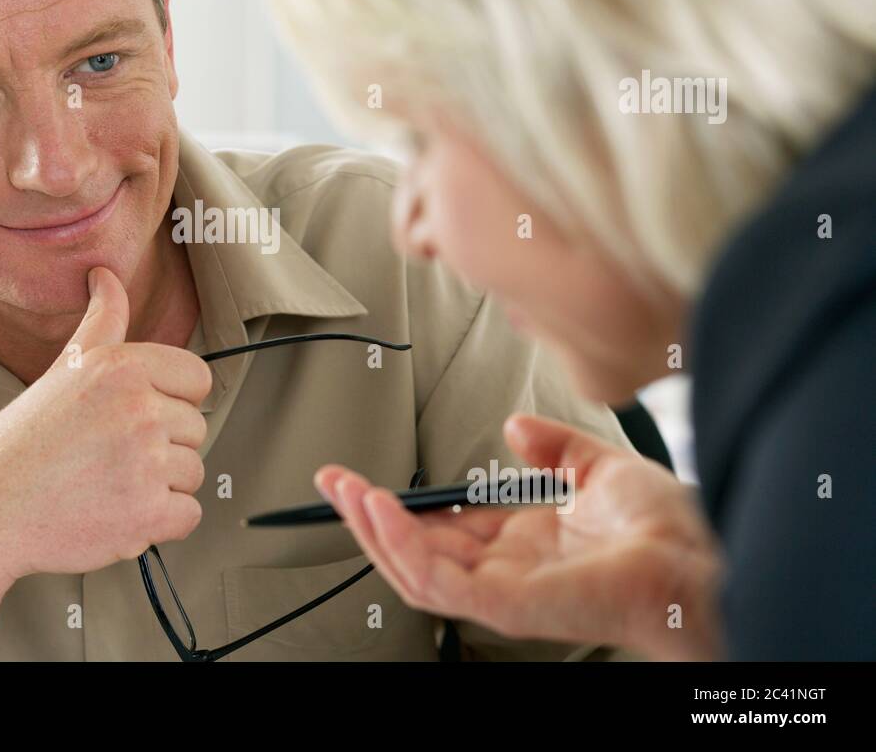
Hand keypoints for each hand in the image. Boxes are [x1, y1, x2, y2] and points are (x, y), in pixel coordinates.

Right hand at [0, 266, 212, 588]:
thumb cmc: (25, 442)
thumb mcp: (65, 367)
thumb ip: (102, 321)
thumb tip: (106, 277)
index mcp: (122, 367)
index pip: (197, 378)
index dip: (172, 401)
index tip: (136, 417)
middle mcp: (138, 409)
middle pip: (196, 428)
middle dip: (162, 447)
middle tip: (108, 455)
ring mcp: (145, 462)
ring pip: (193, 472)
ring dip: (160, 486)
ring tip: (108, 483)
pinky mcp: (148, 513)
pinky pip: (188, 515)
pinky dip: (160, 523)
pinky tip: (118, 512)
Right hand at [315, 414, 724, 659]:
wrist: (699, 556)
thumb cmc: (666, 529)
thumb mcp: (598, 467)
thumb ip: (554, 447)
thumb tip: (515, 428)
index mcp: (522, 544)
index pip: (441, 529)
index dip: (399, 504)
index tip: (366, 478)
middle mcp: (505, 571)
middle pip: (415, 551)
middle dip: (367, 516)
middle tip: (333, 482)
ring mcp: (503, 592)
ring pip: (414, 570)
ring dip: (374, 531)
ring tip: (346, 494)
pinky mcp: (507, 604)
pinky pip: (438, 582)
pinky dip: (403, 546)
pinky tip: (383, 510)